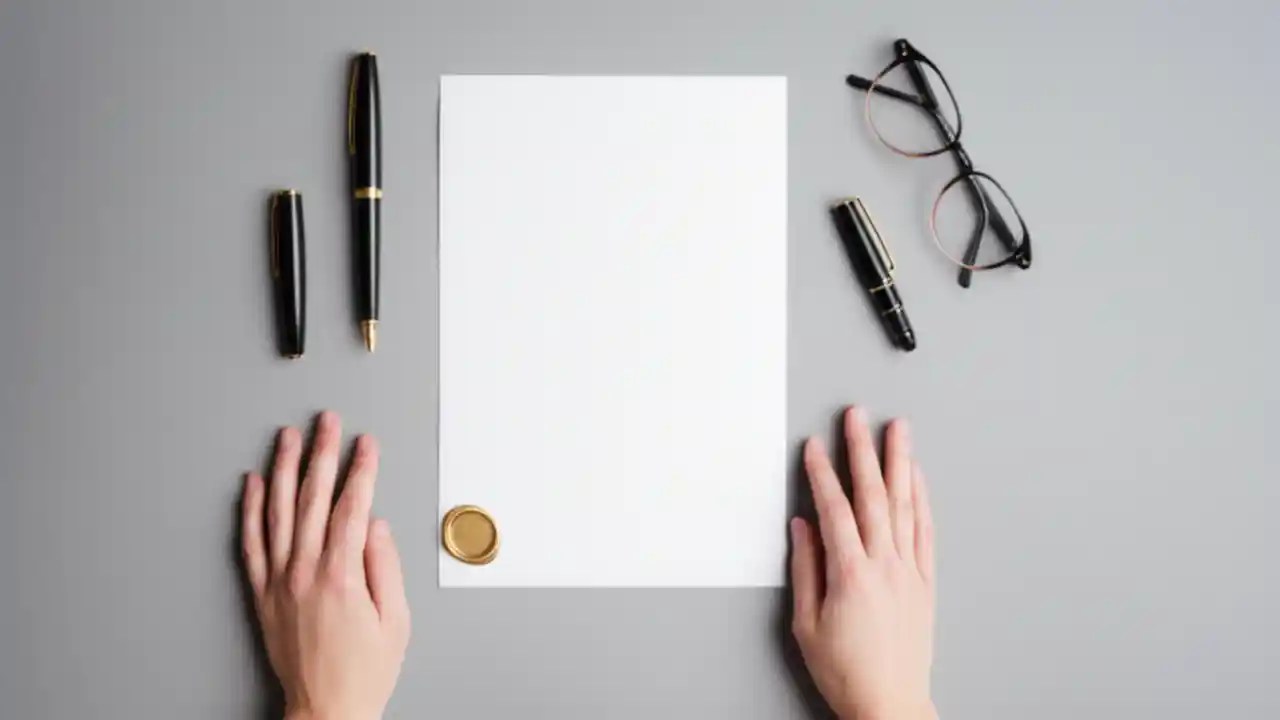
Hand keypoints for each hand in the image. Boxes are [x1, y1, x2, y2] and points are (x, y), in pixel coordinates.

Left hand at [240, 411, 410, 719]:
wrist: (324, 710)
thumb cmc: (363, 672)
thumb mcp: (396, 621)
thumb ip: (385, 568)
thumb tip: (376, 526)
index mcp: (341, 576)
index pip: (351, 507)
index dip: (361, 470)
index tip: (366, 444)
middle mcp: (304, 572)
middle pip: (312, 498)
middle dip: (322, 454)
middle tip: (326, 422)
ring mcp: (279, 580)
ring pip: (277, 512)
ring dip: (282, 469)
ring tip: (287, 437)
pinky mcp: (262, 593)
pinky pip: (251, 543)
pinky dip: (249, 510)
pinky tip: (251, 483)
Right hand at [791, 407, 936, 719]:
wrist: (890, 704)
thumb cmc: (845, 671)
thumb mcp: (807, 623)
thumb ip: (806, 569)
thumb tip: (804, 526)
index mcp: (851, 575)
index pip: (835, 510)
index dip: (822, 474)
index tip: (814, 446)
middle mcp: (885, 566)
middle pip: (873, 496)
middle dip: (863, 450)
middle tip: (857, 416)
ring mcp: (910, 572)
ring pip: (904, 505)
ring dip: (899, 462)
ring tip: (897, 430)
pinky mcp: (925, 583)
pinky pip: (925, 531)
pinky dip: (922, 500)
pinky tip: (917, 477)